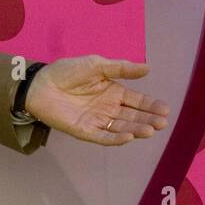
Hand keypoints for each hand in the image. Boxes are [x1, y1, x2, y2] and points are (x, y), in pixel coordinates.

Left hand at [25, 55, 170, 145]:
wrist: (39, 84)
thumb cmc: (66, 72)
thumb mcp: (96, 65)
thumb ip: (121, 68)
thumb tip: (148, 67)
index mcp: (114, 92)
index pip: (138, 101)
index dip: (152, 106)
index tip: (165, 109)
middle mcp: (109, 108)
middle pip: (134, 117)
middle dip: (149, 120)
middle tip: (162, 122)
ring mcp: (97, 121)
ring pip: (122, 128)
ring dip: (137, 130)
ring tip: (150, 129)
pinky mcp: (84, 131)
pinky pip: (103, 137)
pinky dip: (116, 138)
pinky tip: (128, 136)